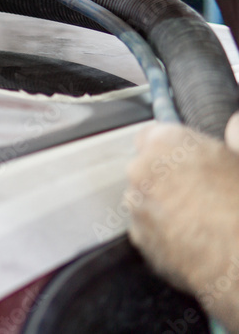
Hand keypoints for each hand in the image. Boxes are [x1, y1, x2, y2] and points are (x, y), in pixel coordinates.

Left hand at [125, 115, 238, 326]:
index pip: (151, 134)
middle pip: (145, 167)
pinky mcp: (138, 238)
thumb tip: (233, 126)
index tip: (180, 159)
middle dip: (163, 178)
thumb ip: (232, 137)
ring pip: (143, 198)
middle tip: (196, 192)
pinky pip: (146, 228)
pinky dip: (161, 232)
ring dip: (160, 205)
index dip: (167, 148)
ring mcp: (136, 205)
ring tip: (198, 220)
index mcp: (166, 142)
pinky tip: (191, 239)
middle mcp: (142, 170)